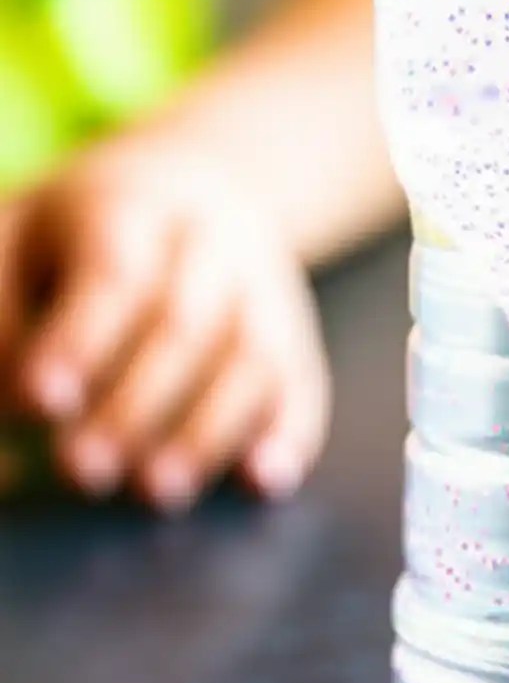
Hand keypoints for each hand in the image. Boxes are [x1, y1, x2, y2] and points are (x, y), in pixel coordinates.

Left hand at [0, 135, 330, 512]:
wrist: (207, 191)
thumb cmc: (86, 234)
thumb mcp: (21, 238)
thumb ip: (1, 312)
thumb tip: (15, 406)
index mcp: (133, 211)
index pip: (114, 274)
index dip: (79, 340)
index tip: (40, 401)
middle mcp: (215, 248)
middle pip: (185, 325)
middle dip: (134, 405)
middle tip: (81, 471)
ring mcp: (268, 294)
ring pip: (254, 361)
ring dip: (208, 433)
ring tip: (158, 491)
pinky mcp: (299, 340)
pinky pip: (305, 388)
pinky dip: (290, 437)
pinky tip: (262, 480)